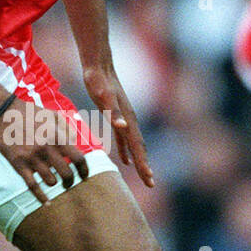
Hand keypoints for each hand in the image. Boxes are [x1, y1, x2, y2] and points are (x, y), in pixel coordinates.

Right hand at [0, 98, 87, 203]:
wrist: (2, 112)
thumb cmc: (28, 112)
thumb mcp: (52, 114)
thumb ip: (66, 128)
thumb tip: (75, 142)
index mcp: (57, 136)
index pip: (78, 159)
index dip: (84, 170)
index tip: (84, 175)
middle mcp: (47, 149)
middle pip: (67, 174)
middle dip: (70, 181)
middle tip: (69, 183)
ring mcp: (32, 158)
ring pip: (51, 181)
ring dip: (54, 183)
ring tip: (53, 181)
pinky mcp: (19, 165)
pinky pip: (32, 186)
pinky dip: (41, 197)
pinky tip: (47, 203)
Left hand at [83, 64, 153, 185]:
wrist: (98, 66)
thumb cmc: (99, 81)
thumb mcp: (103, 96)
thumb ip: (113, 112)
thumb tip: (123, 127)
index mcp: (128, 120)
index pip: (138, 147)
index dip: (144, 164)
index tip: (149, 179)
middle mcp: (129, 121)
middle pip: (140, 148)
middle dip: (146, 166)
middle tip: (151, 184)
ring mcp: (124, 119)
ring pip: (134, 145)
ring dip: (139, 161)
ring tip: (144, 176)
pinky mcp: (116, 117)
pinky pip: (124, 139)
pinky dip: (126, 151)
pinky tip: (125, 161)